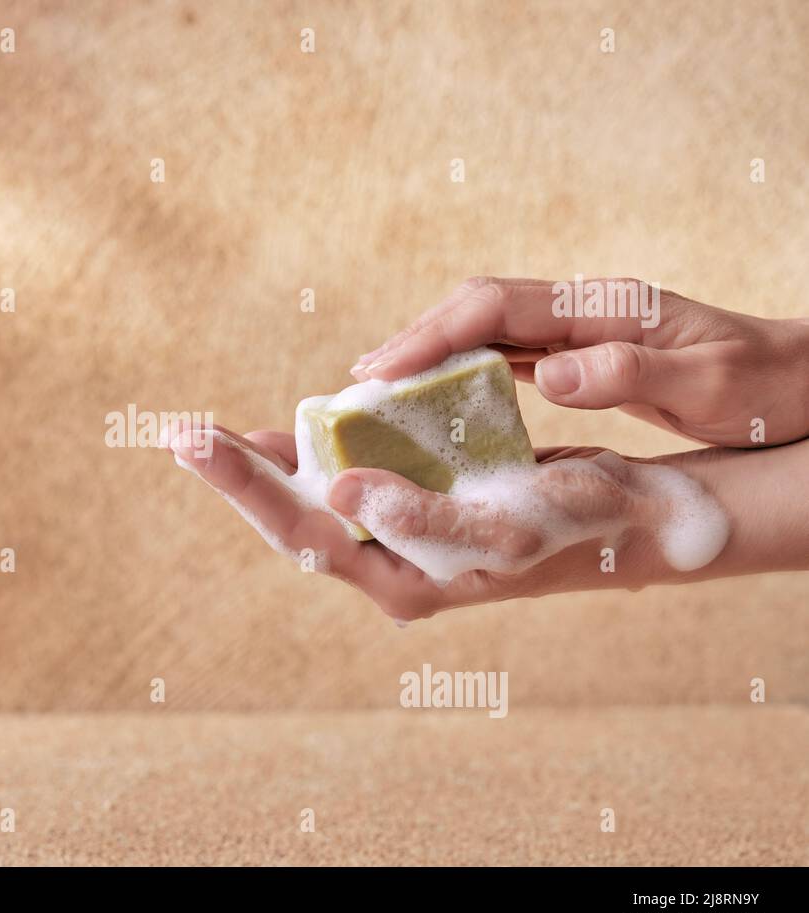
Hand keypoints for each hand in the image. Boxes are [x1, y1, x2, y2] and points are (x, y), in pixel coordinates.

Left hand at [168, 422, 692, 621]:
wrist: (636, 520)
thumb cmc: (584, 522)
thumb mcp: (513, 521)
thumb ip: (425, 517)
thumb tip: (337, 489)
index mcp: (404, 578)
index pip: (303, 531)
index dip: (247, 485)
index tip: (194, 440)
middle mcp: (392, 566)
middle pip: (292, 518)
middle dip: (234, 475)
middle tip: (173, 432)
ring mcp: (401, 541)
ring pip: (314, 501)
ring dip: (263, 467)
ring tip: (203, 436)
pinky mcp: (418, 509)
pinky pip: (349, 480)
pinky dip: (314, 455)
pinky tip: (286, 434)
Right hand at [350, 277, 808, 447]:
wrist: (804, 382)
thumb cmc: (767, 386)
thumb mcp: (712, 383)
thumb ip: (632, 371)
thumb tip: (548, 373)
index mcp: (607, 307)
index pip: (496, 307)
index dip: (431, 336)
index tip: (379, 374)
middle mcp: (585, 310)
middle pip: (477, 309)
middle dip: (412, 340)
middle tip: (357, 386)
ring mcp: (582, 330)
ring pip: (485, 330)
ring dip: (430, 356)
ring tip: (379, 392)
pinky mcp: (583, 354)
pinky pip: (507, 355)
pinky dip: (462, 371)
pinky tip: (437, 396)